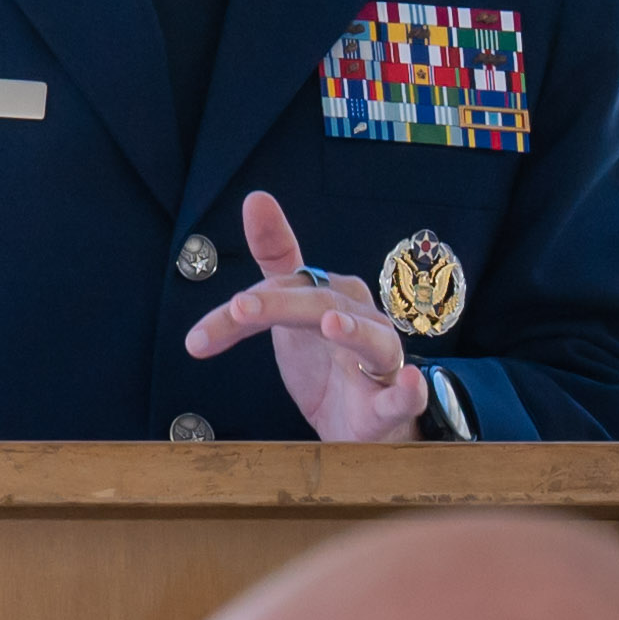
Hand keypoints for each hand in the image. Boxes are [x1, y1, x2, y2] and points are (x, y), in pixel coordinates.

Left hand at [179, 189, 428, 443]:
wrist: (355, 423)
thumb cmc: (325, 359)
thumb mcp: (290, 308)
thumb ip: (275, 258)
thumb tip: (256, 196)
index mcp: (330, 295)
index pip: (283, 287)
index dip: (246, 303)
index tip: (208, 326)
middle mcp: (359, 318)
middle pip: (317, 305)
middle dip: (276, 306)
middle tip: (238, 310)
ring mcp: (380, 358)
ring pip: (370, 339)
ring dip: (353, 331)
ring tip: (332, 324)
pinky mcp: (392, 401)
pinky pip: (405, 394)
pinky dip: (410, 387)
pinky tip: (409, 379)